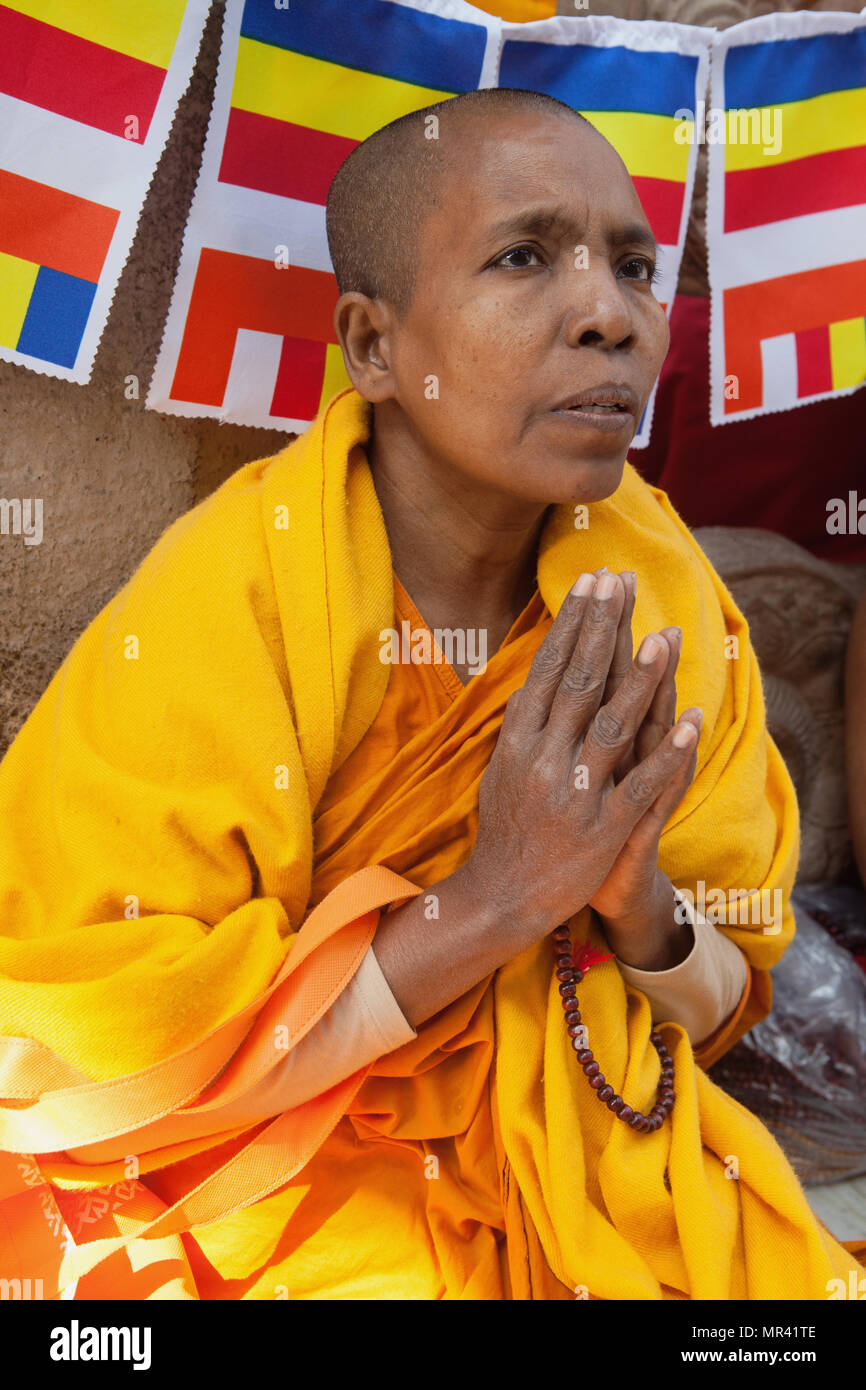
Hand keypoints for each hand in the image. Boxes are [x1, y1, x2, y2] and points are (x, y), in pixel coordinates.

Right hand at [467, 571, 702, 943]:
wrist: (503, 896)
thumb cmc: (505, 827)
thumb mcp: (501, 767)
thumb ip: (522, 724)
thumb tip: (540, 675)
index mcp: (518, 740)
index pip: (549, 668)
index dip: (573, 622)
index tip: (593, 582)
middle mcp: (544, 759)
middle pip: (579, 683)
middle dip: (603, 628)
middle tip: (622, 581)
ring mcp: (575, 793)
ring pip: (612, 726)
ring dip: (641, 681)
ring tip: (664, 638)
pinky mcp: (604, 828)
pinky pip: (641, 784)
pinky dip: (668, 753)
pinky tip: (692, 722)